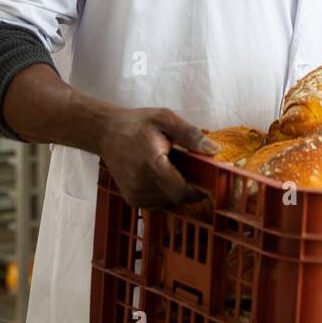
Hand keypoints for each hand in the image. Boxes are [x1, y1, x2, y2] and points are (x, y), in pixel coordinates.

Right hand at [93, 106, 217, 208]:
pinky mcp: (132, 199)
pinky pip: (158, 203)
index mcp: (151, 164)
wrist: (106, 133)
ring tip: (171, 167)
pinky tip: (161, 175)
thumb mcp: (166, 119)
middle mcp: (141, 183)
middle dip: (189, 187)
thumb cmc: (137, 124)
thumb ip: (191, 135)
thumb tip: (214, 150)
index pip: (180, 191)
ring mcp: (134, 194)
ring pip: (168, 202)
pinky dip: (165, 193)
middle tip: (189, 168)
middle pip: (177, 198)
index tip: (207, 181)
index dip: (198, 191)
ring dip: (176, 189)